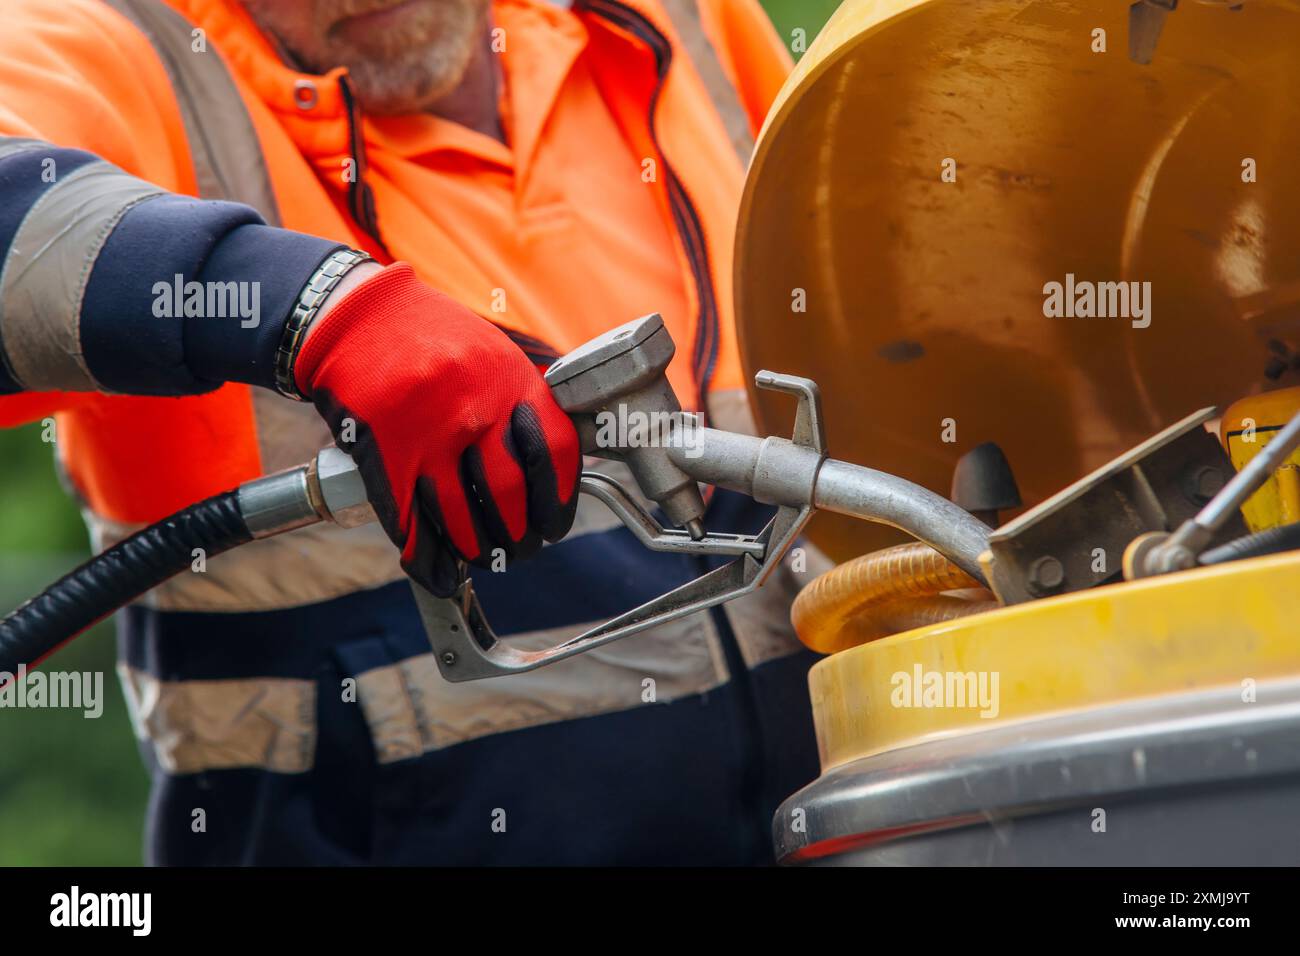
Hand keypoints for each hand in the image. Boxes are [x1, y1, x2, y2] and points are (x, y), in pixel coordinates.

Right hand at [293, 262, 580, 595]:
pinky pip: (411, 524)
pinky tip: (442, 574)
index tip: (553, 524)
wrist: (359, 318)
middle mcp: (474, 410)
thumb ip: (524, 405)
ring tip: (481, 557)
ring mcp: (427, 436)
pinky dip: (428, 560)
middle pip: (510, 497)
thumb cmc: (431, 339)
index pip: (556, 455)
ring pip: (461, 519)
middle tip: (517, 549)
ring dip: (475, 550)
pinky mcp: (385, 456)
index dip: (559, 501)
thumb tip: (553, 470)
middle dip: (518, 537)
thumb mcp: (494, 356)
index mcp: (511, 382)